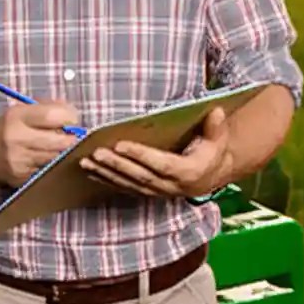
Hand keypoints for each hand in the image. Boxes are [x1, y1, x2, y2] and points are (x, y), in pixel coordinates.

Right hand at [0, 101, 80, 186]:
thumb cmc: (8, 127)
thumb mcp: (22, 110)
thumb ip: (49, 108)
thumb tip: (74, 116)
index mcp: (18, 117)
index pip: (53, 116)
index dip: (69, 117)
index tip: (72, 121)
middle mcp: (17, 139)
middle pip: (59, 142)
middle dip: (72, 140)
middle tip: (75, 139)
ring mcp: (19, 161)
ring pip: (56, 160)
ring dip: (65, 155)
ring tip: (63, 149)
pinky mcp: (21, 178)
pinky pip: (48, 172)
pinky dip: (54, 167)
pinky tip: (52, 161)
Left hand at [80, 107, 230, 197]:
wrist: (211, 175)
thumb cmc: (211, 151)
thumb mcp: (218, 138)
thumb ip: (215, 126)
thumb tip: (215, 111)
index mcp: (188, 173)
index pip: (160, 164)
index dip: (140, 155)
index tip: (120, 144)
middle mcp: (171, 186)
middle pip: (139, 176)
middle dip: (116, 164)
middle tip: (95, 152)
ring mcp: (157, 192)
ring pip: (128, 184)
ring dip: (106, 173)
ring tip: (86, 162)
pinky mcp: (148, 193)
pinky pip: (125, 187)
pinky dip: (106, 179)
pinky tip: (91, 171)